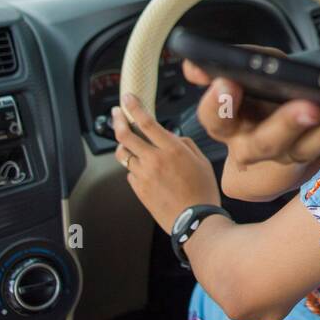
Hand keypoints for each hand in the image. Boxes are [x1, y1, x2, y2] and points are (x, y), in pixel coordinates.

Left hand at [113, 93, 219, 232]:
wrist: (195, 221)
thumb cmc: (202, 191)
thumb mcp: (201, 161)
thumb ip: (185, 144)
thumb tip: (171, 137)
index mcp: (172, 149)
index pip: (146, 121)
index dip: (134, 107)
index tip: (128, 98)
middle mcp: (154, 159)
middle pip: (125, 135)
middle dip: (118, 120)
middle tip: (117, 114)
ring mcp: (143, 175)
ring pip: (123, 154)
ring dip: (123, 145)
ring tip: (126, 142)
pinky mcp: (138, 189)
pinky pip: (129, 173)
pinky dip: (133, 167)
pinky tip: (143, 169)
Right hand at [180, 46, 319, 168]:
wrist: (290, 130)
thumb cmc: (264, 94)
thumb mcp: (250, 71)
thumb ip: (231, 63)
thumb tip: (195, 65)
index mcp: (231, 125)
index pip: (215, 120)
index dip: (220, 105)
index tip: (229, 84)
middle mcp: (258, 146)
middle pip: (266, 143)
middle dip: (286, 123)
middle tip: (309, 105)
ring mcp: (292, 156)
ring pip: (308, 150)